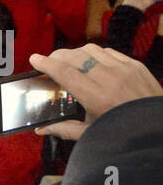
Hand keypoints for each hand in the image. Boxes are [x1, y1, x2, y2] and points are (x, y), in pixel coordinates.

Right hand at [30, 44, 162, 139]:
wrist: (158, 128)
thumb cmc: (125, 133)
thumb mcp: (92, 134)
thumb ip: (64, 129)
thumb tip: (41, 130)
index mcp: (97, 97)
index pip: (65, 73)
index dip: (47, 64)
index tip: (34, 59)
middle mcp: (110, 79)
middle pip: (76, 57)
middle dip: (58, 56)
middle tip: (48, 61)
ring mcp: (125, 69)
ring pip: (92, 50)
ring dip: (76, 53)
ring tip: (68, 61)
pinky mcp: (136, 65)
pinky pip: (109, 52)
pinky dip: (95, 54)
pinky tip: (91, 62)